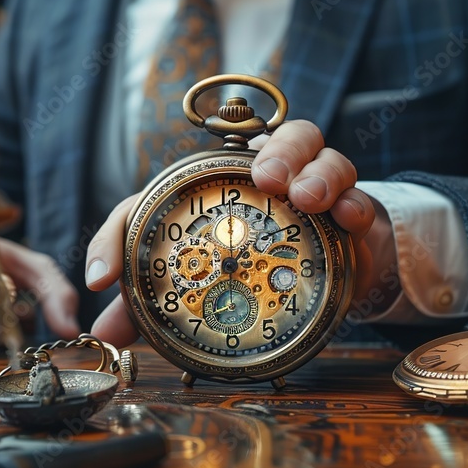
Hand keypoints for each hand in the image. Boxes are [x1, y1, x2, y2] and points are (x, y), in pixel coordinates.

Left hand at [84, 120, 396, 347]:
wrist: (314, 283)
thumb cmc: (236, 266)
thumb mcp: (181, 273)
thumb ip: (139, 296)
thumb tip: (105, 332)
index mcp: (233, 176)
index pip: (213, 153)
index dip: (191, 166)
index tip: (178, 197)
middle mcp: (282, 174)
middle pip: (292, 135)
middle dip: (282, 150)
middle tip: (269, 178)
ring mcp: (322, 195)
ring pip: (332, 159)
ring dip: (321, 174)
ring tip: (307, 198)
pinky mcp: (353, 223)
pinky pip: (362, 203)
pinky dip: (356, 206)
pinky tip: (347, 219)